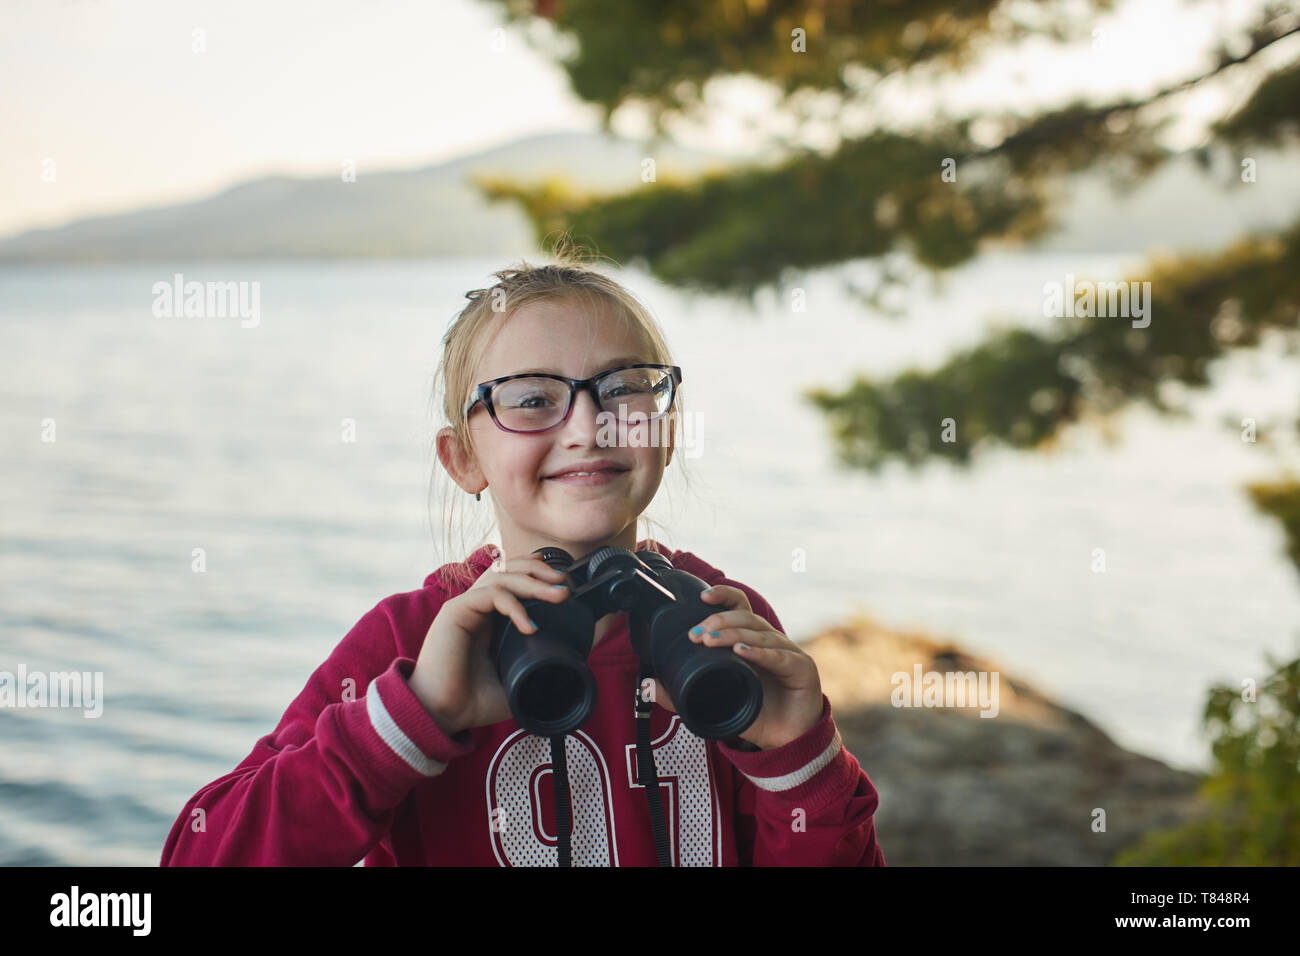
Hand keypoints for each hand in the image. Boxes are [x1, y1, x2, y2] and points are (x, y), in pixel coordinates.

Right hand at [409, 552, 571, 735]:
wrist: (445, 715)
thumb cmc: (475, 700)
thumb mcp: (518, 679)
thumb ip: (538, 665)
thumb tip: (571, 664)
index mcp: (490, 617)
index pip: (512, 580)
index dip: (535, 572)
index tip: (561, 579)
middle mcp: (477, 607)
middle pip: (508, 569)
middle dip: (540, 570)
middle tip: (565, 584)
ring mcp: (466, 606)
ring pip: (501, 576)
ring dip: (534, 582)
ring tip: (559, 596)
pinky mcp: (455, 612)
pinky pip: (490, 595)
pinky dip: (514, 606)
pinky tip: (529, 626)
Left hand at [650, 586, 822, 749]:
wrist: (786, 742)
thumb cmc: (755, 714)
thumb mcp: (714, 703)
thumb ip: (681, 695)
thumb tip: (648, 686)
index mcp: (752, 640)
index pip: (740, 607)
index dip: (724, 596)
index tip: (703, 597)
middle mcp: (771, 641)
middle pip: (748, 617)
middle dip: (720, 620)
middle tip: (697, 634)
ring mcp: (788, 653)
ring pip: (761, 634)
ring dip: (734, 634)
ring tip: (712, 641)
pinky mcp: (803, 669)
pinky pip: (780, 657)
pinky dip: (760, 653)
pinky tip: (742, 652)